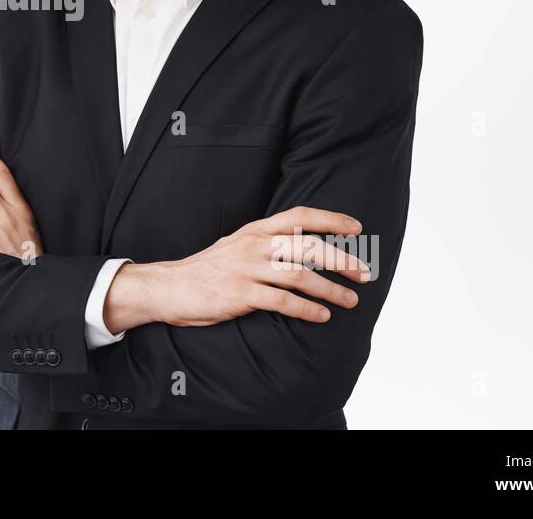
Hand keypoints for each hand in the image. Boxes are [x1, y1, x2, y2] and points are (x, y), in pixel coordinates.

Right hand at [103, 206, 369, 332]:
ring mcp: (246, 269)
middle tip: (364, 273)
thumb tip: (301, 250)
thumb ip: (265, 244)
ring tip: (350, 301)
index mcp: (255, 230)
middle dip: (341, 259)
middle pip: (308, 246)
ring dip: (331, 289)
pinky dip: (307, 309)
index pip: (299, 216)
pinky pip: (282, 301)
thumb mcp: (236, 246)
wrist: (168, 287)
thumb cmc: (206, 270)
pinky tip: (321, 316)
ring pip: (300, 275)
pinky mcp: (240, 295)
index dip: (331, 220)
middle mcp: (253, 245)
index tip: (357, 228)